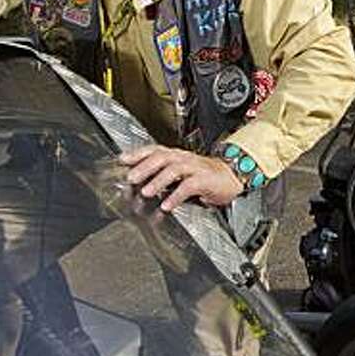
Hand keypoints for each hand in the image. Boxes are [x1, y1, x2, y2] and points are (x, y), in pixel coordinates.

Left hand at [120, 145, 243, 211]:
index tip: (122, 160)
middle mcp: (184, 158)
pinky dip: (176, 196)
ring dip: (158, 181)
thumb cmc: (205, 177)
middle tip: (131, 178)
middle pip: (162, 157)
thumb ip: (162, 178)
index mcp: (176, 156)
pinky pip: (189, 186)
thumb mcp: (181, 174)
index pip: (155, 150)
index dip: (138, 153)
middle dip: (144, 167)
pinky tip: (167, 205)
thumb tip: (139, 186)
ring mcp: (195, 168)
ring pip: (174, 169)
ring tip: (146, 192)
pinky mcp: (205, 179)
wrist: (232, 177)